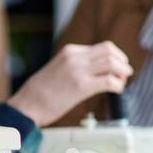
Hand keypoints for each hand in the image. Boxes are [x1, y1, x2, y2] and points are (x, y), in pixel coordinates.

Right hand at [6, 41, 133, 126]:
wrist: (27, 105)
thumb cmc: (39, 93)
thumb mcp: (57, 68)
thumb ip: (74, 65)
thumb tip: (93, 70)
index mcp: (69, 51)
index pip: (100, 47)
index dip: (114, 56)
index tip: (118, 66)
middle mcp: (75, 58)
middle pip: (109, 50)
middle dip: (122, 61)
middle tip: (125, 72)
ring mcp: (78, 71)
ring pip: (112, 63)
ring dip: (122, 72)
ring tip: (122, 81)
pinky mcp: (81, 87)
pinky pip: (109, 81)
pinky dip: (118, 85)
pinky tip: (116, 91)